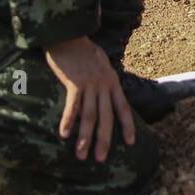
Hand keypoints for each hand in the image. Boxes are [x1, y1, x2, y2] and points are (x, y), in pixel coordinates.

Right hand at [45, 37, 134, 161]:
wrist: (70, 35)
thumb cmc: (83, 50)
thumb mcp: (101, 64)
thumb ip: (104, 81)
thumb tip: (103, 96)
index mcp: (113, 82)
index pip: (124, 108)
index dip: (127, 126)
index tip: (130, 143)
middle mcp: (104, 85)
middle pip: (107, 118)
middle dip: (104, 140)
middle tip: (101, 159)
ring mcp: (90, 85)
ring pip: (90, 116)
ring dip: (85, 137)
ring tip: (81, 154)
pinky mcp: (74, 83)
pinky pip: (73, 106)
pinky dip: (69, 121)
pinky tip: (64, 134)